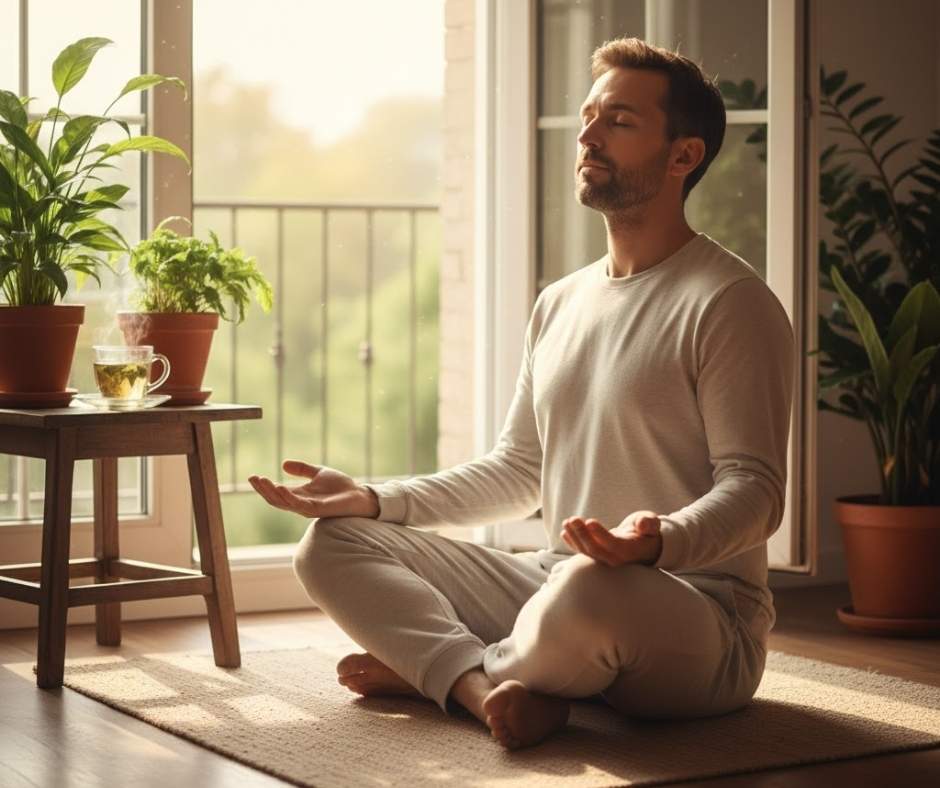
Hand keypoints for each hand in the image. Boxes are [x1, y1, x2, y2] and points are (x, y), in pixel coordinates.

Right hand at [248, 460, 378, 518]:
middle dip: (263, 490)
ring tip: (262, 481)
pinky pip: (298, 504)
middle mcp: (300, 503)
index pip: (276, 492)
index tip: (252, 476)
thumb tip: (283, 463)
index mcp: (299, 494)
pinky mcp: (316, 509)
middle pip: (275, 499)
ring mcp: (307, 507)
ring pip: (283, 503)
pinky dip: (287, 497)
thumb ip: (302, 469)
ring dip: (271, 492)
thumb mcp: (319, 473)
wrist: (359, 496)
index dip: (264, 486)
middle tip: (253, 479)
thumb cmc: (341, 487)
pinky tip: (279, 487)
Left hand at [561, 510, 662, 566]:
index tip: (590, 521)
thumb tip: (644, 525)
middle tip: (573, 519)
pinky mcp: (598, 557)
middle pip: (596, 550)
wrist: (643, 546)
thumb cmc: (647, 531)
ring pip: (587, 552)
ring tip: (567, 522)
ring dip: (575, 537)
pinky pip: (583, 552)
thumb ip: (649, 523)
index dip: (600, 534)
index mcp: (630, 550)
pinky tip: (565, 532)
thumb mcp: (652, 524)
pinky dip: (573, 543)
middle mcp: (616, 559)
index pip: (613, 545)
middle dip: (582, 534)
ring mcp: (605, 560)